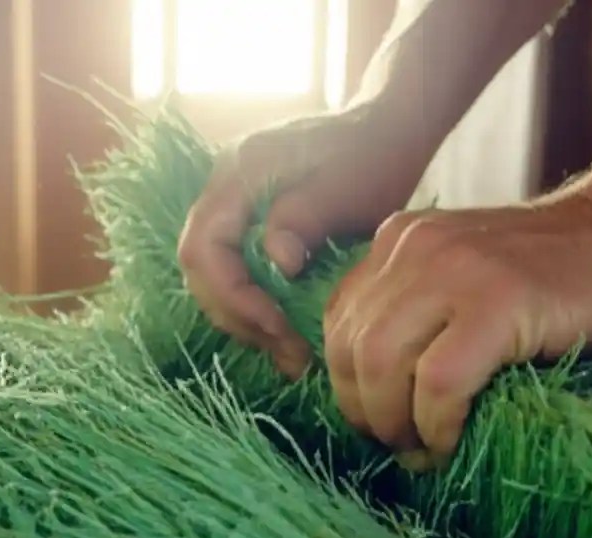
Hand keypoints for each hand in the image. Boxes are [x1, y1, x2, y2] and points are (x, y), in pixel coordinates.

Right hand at [177, 103, 434, 377]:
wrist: (389, 127)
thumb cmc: (374, 153)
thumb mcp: (347, 186)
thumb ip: (305, 218)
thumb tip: (277, 261)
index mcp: (239, 173)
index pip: (204, 247)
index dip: (235, 297)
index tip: (278, 328)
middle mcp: (225, 187)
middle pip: (201, 268)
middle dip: (240, 318)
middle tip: (290, 354)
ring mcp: (235, 204)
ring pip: (215, 275)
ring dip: (247, 320)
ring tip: (292, 357)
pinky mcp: (252, 221)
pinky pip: (237, 270)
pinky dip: (257, 307)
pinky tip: (288, 335)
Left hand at [322, 195, 591, 463]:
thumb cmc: (555, 273)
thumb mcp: (466, 274)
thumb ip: (419, 309)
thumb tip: (378, 395)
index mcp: (401, 241)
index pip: (338, 322)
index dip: (346, 385)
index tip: (378, 421)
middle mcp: (415, 247)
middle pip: (351, 348)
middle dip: (364, 413)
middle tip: (400, 446)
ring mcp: (455, 271)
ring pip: (382, 365)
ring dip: (396, 424)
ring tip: (424, 449)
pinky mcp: (498, 303)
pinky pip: (439, 382)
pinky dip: (438, 424)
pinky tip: (454, 439)